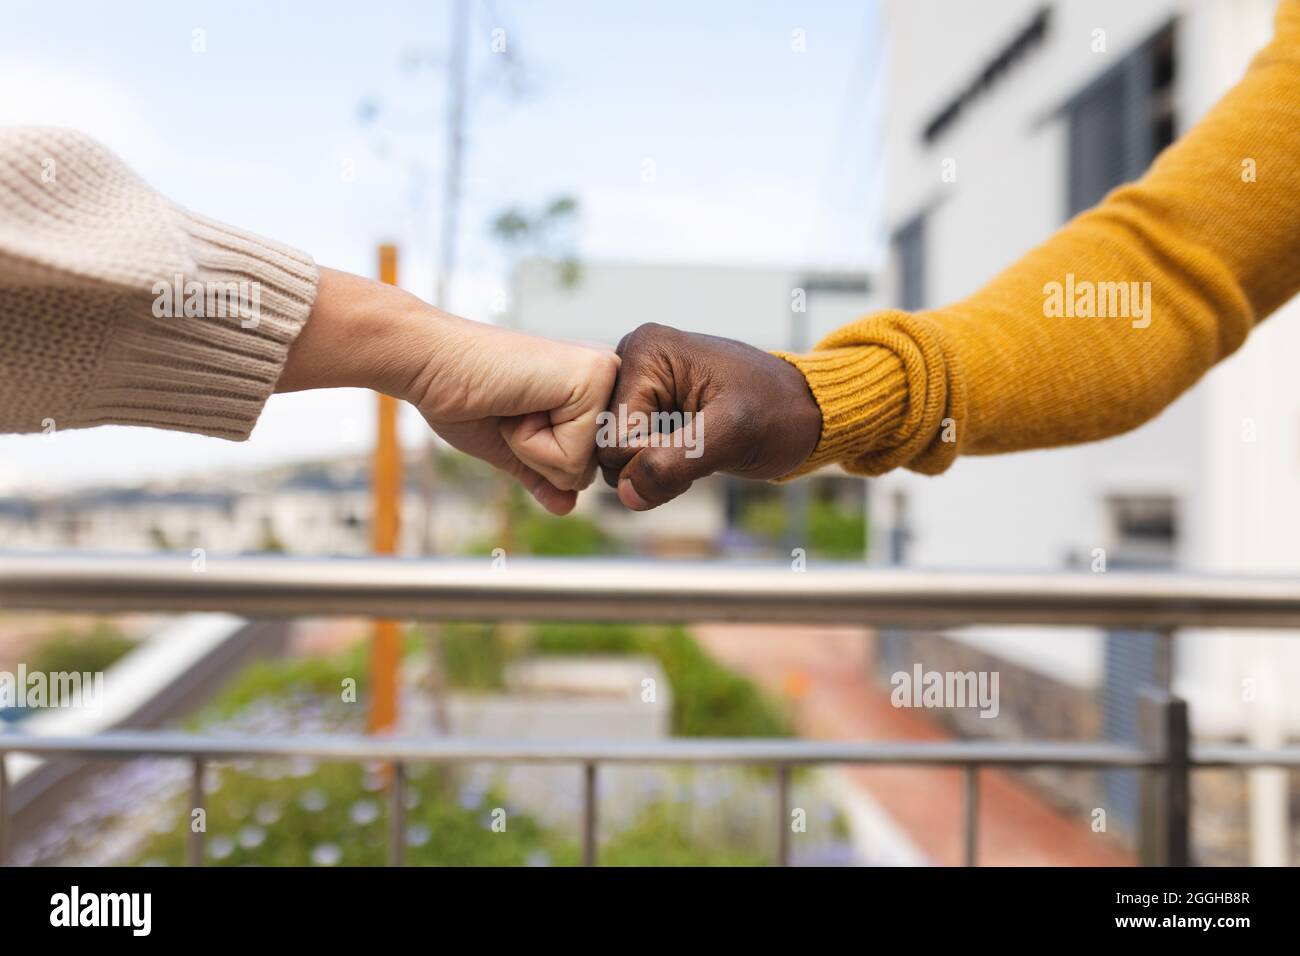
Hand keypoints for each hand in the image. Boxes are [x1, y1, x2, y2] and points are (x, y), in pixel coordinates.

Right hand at [278, 268, 617, 514]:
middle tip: (510, 410)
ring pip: (581, 467)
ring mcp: (605, 376)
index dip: (536, 458)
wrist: (430, 363)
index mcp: (590, 393)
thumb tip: (568, 506)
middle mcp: (607, 380)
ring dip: (532, 448)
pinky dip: (531, 442)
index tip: (511, 416)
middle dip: (537, 456)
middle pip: (588, 471)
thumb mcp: (511, 446)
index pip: (583, 469)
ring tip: (513, 404)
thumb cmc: (463, 396)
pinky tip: (517, 401)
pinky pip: (572, 456)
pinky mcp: (595, 377)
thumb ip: (543, 475)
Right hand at [596, 322, 821, 509]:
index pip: (612, 436)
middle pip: (607, 448)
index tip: (700, 446)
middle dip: (653, 465)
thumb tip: (627, 493)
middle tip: (701, 451)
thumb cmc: (778, 413)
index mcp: (645, 352)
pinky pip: (631, 458)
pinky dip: (661, 468)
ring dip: (658, 469)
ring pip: (617, 460)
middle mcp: (632, 363)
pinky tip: (692, 452)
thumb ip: (675, 462)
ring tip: (700, 449)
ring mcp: (637, 388)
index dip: (652, 459)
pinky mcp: (647, 410)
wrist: (805, 411)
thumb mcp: (732, 435)